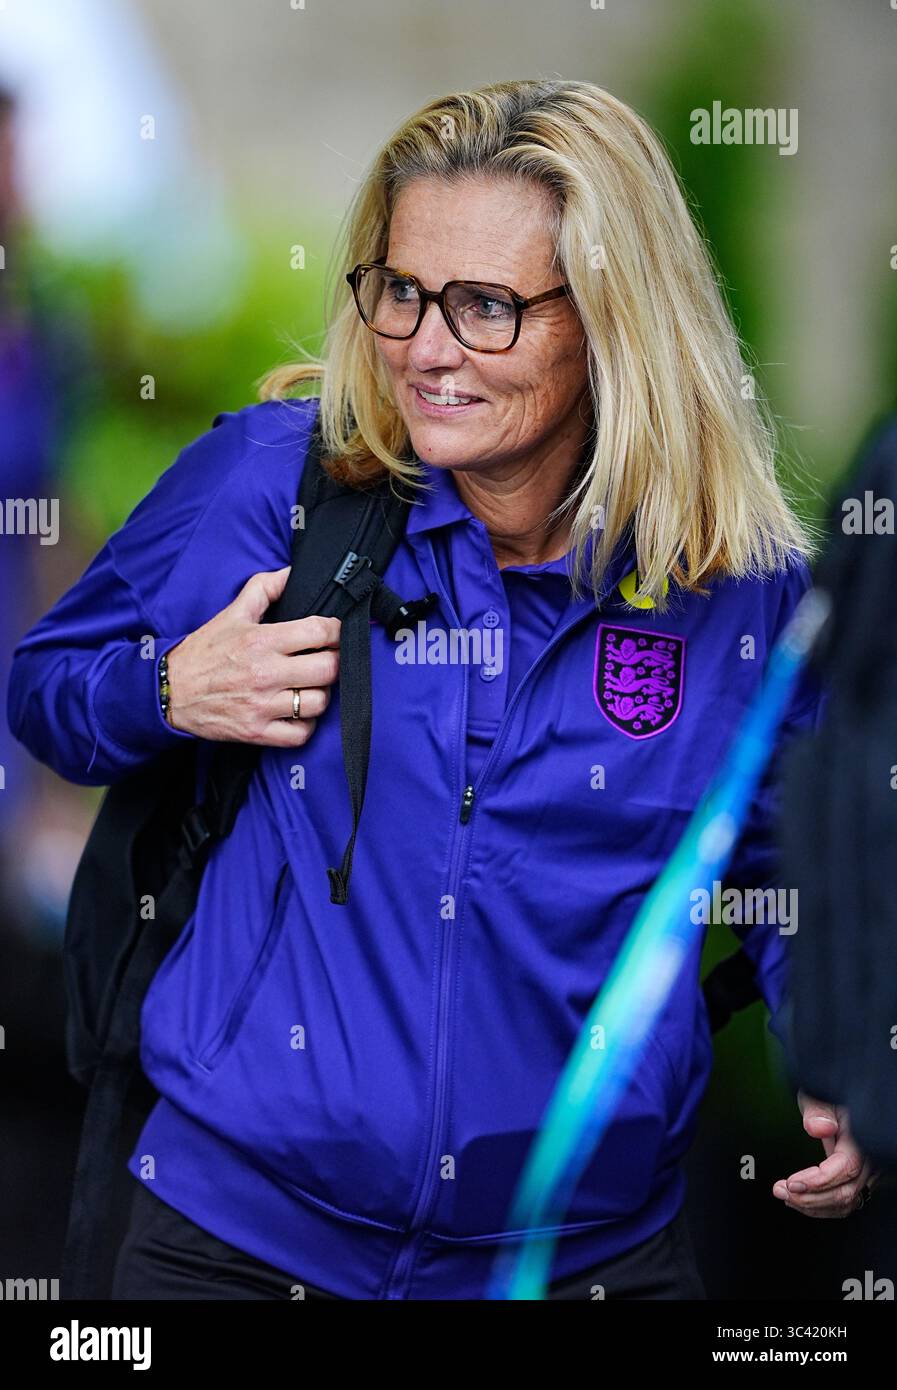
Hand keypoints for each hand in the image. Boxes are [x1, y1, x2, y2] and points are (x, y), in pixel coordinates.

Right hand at [165, 566, 339, 747]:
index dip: (337, 630)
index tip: (335, 632)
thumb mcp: (232, 614)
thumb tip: (292, 573)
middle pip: (328, 669)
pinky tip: (298, 712)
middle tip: (328, 659)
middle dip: (336, 661)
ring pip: (319, 702)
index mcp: (261, 640)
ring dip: (321, 693)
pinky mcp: (257, 732)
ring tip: (311, 686)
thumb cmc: (204, 651)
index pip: (319, 631)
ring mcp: (262, 706)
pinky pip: (301, 734)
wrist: (170, 690)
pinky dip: (306, 725)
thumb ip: (264, 588)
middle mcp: (265, 674)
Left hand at [773, 1090, 878, 1217]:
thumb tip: (820, 1128)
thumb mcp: (817, 1094)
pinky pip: (847, 1200)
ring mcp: (869, 1170)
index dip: (819, 1181)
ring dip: (814, 1205)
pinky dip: (824, 1206)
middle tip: (780, 1191)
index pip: (846, 1167)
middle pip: (845, 1191)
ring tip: (786, 1196)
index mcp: (861, 1135)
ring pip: (847, 1201)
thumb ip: (817, 1111)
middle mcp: (870, 1157)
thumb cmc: (826, 1094)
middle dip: (810, 1198)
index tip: (791, 1183)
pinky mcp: (860, 1177)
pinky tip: (802, 1200)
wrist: (837, 1096)